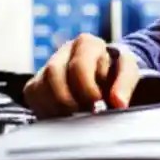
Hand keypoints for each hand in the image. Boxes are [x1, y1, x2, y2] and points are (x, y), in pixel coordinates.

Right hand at [23, 34, 139, 116]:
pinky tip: (62, 115)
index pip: (78, 66)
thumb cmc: (115, 70)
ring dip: (56, 107)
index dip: (87, 90)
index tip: (97, 104)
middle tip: (84, 113)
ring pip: (39, 86)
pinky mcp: (37, 82)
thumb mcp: (127, 71)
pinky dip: (45, 109)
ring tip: (75, 116)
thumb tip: (118, 102)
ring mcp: (48, 65)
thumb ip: (125, 84)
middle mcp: (64, 51)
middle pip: (53, 74)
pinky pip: (32, 96)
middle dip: (69, 100)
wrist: (105, 73)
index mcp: (87, 44)